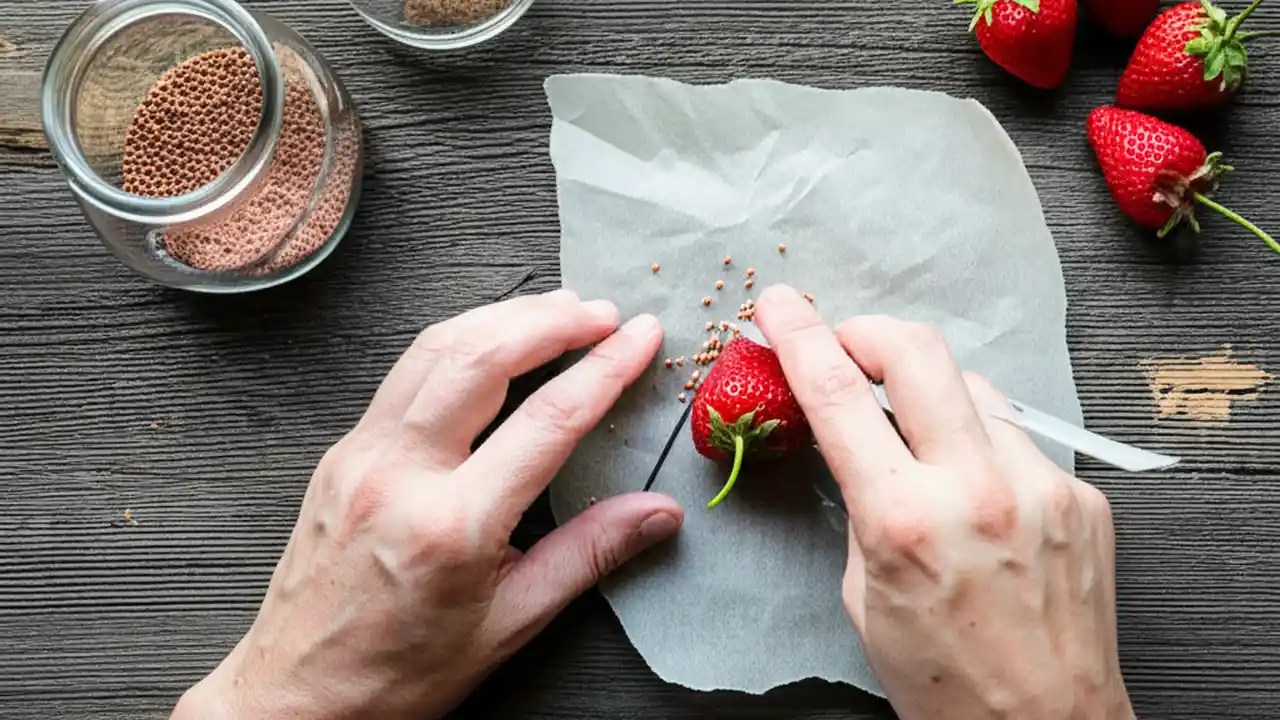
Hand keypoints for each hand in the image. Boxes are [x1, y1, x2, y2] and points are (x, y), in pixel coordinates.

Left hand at [172, 290, 683, 719]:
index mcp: (452, 525)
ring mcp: (360, 455)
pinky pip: (404, 372)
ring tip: (556, 309)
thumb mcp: (510, 623)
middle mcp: (399, 474)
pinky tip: (488, 340)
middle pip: (481, 357)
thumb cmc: (398, 672)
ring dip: (501, 316)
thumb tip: (658, 513)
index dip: (606, 368)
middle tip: (602, 312)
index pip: (547, 420)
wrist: (294, 695)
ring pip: (435, 348)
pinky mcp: (342, 452)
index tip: (641, 338)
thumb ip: (588, 555)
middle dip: (550, 319)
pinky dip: (457, 341)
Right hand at [755, 286, 1133, 719]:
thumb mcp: (866, 593)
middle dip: (868, 330)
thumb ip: (865, 506)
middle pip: (919, 351)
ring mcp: (1041, 486)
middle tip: (845, 342)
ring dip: (930, 387)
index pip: (838, 393)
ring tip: (911, 422)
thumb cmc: (943, 683)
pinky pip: (1017, 436)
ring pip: (974, 385)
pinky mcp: (1081, 496)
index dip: (799, 335)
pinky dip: (981, 441)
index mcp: (906, 520)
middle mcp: (979, 489)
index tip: (778, 307)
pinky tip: (972, 482)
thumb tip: (863, 443)